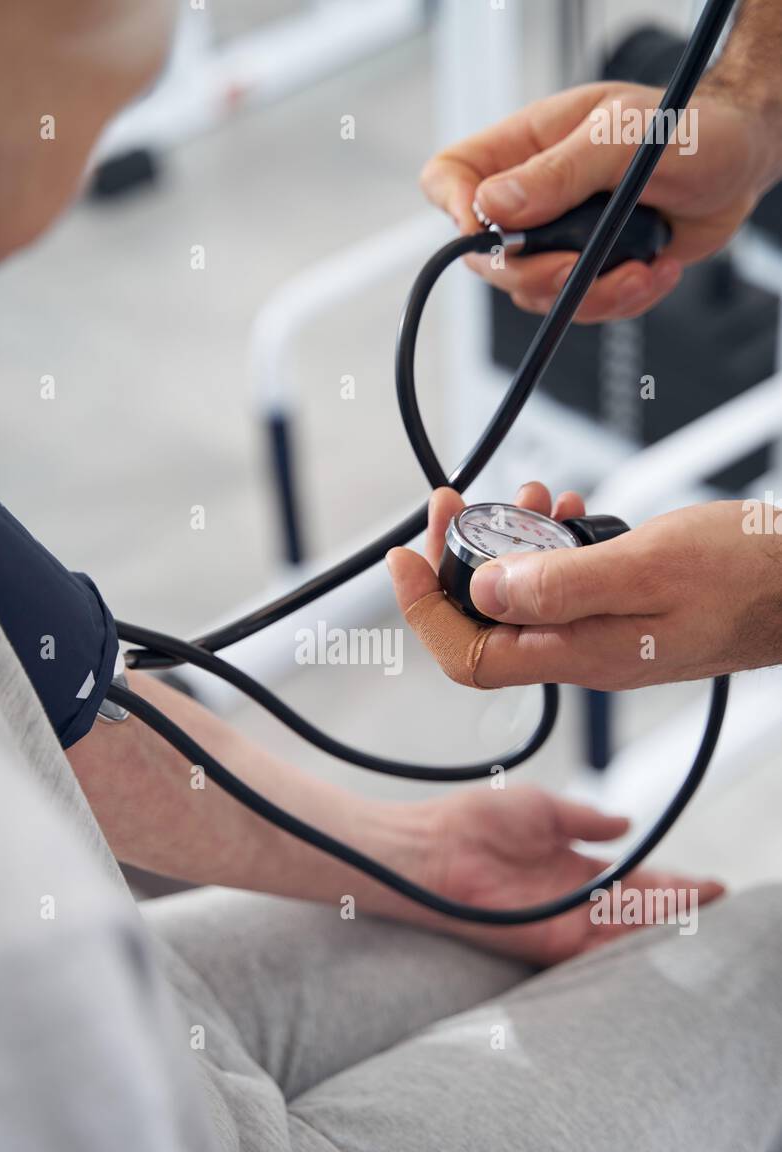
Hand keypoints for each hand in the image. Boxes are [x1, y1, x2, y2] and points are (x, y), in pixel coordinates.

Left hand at [373, 784, 722, 964]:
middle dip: (678, 906)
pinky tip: (660, 936)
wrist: (431, 847)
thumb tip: (625, 822)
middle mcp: (570, 899)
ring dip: (662, 923)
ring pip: (625, 930)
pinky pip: (596, 951)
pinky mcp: (546, 942)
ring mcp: (560, 923)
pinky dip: (628, 945)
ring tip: (700, 913)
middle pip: (637, 908)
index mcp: (570, 865)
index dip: (671, 880)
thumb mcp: (542, 808)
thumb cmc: (473, 821)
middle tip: (716, 901)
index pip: (634, 877)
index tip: (708, 882)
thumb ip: (585, 820)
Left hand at [387, 485, 781, 690]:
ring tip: (528, 493)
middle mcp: (582, 655)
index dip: (422, 610)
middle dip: (458, 562)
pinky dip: (551, 545)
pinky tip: (567, 506)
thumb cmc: (749, 576)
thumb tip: (486, 590)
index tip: (405, 555)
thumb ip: (562, 582)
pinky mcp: (623, 614)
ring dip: (507, 545)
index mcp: (579, 654)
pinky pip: (563, 588)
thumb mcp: (646, 566)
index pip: (467, 656)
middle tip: (456, 504)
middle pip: (484, 625)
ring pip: (522, 601)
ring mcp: (603, 637)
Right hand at [421, 81, 777, 322]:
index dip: (454, 208)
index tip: (487, 229)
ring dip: (590, 293)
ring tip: (641, 267)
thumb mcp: (621, 137)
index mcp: (524, 148)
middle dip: (536, 272)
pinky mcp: (590, 270)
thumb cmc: (687, 127)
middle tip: (579, 264)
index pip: (450, 177)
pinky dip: (621, 300)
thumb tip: (492, 207)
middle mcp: (533, 197)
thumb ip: (557, 171)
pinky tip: (655, 271)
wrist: (741, 163)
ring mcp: (559, 238)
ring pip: (535, 293)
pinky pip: (581, 308)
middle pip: (488, 256)